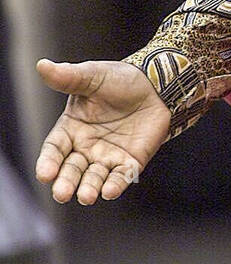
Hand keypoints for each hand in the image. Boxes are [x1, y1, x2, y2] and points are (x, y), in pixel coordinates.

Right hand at [35, 59, 170, 204]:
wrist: (155, 84)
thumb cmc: (119, 79)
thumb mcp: (92, 76)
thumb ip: (68, 77)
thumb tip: (42, 66)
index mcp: (71, 128)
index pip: (55, 149)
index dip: (49, 161)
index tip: (44, 174)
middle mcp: (86, 146)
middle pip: (72, 169)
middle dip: (66, 181)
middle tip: (62, 193)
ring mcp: (108, 156)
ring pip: (95, 177)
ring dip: (89, 188)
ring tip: (86, 197)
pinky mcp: (131, 162)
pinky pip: (121, 176)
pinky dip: (115, 185)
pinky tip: (110, 191)